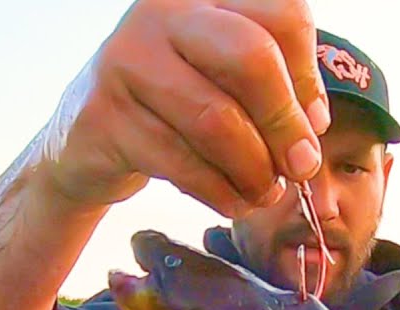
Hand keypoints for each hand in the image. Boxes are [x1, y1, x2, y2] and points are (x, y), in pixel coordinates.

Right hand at [34, 0, 330, 217]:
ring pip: (217, 120)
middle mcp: (162, 13)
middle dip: (285, 123)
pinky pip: (181, 162)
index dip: (308, 76)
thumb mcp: (222, 82)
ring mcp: (126, 60)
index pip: (283, 16)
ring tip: (265, 193)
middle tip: (300, 167)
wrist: (86, 141)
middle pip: (252, 57)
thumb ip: (272, 90)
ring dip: (254, 170)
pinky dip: (219, 191)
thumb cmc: (172, 108)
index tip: (312, 123)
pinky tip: (232, 202)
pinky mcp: (103, 116)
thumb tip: (312, 126)